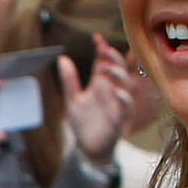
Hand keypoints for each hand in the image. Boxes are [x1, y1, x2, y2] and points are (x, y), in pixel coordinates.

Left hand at [59, 34, 133, 164]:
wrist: (88, 149)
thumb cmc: (83, 124)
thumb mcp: (72, 100)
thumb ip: (69, 80)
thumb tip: (62, 58)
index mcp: (99, 84)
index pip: (104, 62)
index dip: (102, 49)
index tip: (96, 39)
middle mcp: (110, 91)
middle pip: (118, 68)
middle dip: (113, 57)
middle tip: (104, 49)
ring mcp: (116, 104)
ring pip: (126, 84)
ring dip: (118, 74)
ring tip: (106, 67)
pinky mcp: (119, 118)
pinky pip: (125, 106)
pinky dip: (123, 97)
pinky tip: (115, 90)